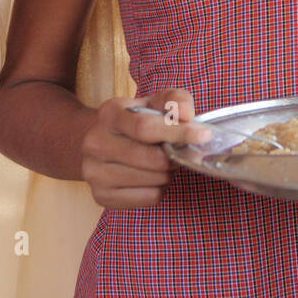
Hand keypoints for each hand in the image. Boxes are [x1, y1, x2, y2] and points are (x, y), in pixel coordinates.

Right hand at [80, 87, 211, 208]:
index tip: (203, 135)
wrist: (101, 142)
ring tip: (163, 162)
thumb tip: (187, 115)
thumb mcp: (153, 102)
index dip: (178, 133)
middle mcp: (95, 142)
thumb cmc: (134, 120)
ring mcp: (94, 172)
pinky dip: (159, 189)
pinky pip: (148, 198)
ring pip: (152, 180)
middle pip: (151, 158)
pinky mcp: (101, 196)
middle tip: (180, 152)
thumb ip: (174, 100)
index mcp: (109, 113)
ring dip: (168, 173)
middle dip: (174, 156)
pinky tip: (152, 177)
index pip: (145, 127)